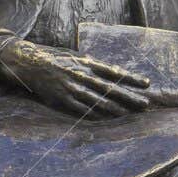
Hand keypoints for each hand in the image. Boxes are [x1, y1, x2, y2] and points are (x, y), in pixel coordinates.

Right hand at [0, 38, 149, 116]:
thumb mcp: (76, 56)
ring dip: (116, 108)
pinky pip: (82, 109)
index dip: (132, 78)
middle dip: (129, 97)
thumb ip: (93, 64)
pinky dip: (95, 115)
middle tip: (145, 104)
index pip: (115, 72)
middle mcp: (82, 75)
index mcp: (87, 62)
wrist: (30, 63)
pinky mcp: (63, 99)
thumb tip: (111, 70)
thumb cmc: (55, 58)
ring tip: (129, 114)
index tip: (147, 84)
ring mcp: (73, 88)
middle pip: (110, 89)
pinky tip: (107, 119)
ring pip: (98, 101)